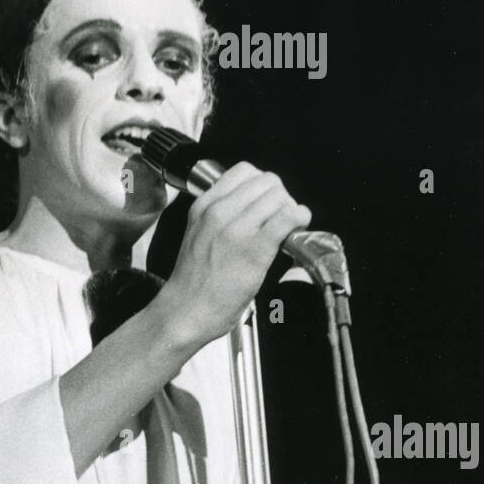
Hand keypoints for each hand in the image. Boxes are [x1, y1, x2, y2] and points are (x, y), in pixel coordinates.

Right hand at [157, 164, 310, 350]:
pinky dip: (299, 219)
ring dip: (291, 208)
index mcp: (204, 206)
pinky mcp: (255, 249)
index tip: (264, 201)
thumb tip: (251, 208)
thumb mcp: (197, 235)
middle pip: (266, 180)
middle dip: (279, 195)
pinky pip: (288, 218)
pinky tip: (296, 229)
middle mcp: (219, 212)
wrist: (185, 312)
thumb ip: (219, 216)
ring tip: (287, 225)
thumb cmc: (192, 284)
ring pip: (279, 196)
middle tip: (280, 215)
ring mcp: (237, 230)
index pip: (244, 171)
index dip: (261, 184)